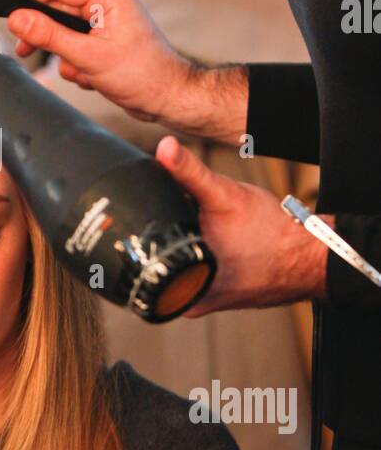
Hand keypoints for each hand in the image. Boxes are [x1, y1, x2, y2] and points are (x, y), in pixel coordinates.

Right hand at [6, 0, 186, 125]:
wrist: (168, 99)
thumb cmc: (143, 75)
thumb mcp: (88, 56)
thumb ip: (50, 36)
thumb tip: (18, 19)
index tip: (9, 12)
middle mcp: (107, 3)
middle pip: (57, 9)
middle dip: (48, 36)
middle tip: (28, 49)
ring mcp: (105, 23)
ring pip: (63, 33)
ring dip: (66, 57)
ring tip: (84, 72)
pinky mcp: (103, 42)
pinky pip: (74, 48)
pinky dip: (77, 66)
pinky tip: (93, 78)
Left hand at [155, 136, 328, 314]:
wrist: (310, 258)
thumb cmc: (272, 232)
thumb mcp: (225, 195)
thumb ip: (190, 172)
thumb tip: (163, 148)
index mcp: (179, 283)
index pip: (141, 251)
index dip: (140, 227)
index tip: (150, 209)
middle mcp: (186, 301)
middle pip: (157, 258)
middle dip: (163, 232)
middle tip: (185, 216)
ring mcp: (201, 302)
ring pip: (174, 266)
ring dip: (180, 243)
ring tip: (199, 227)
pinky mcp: (214, 297)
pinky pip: (193, 273)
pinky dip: (196, 255)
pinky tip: (210, 240)